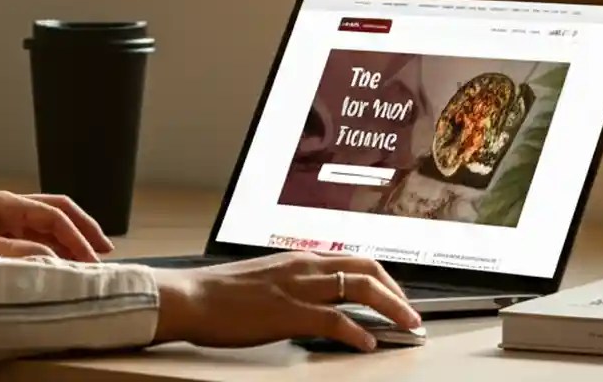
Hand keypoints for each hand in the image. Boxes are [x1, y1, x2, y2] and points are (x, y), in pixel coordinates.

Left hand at [0, 192, 113, 261]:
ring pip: (45, 228)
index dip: (79, 235)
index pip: (55, 215)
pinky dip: (47, 251)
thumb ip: (12, 250)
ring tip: (86, 263)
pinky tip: (54, 266)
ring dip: (67, 243)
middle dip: (83, 231)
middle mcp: (7, 210)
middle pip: (57, 215)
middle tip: (105, 254)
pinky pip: (28, 241)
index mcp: (6, 203)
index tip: (93, 260)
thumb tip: (51, 257)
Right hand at [151, 252, 421, 351]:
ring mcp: (298, 288)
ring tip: (406, 326)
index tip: (396, 296)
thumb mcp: (264, 281)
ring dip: (390, 308)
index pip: (353, 261)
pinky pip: (335, 319)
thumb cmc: (219, 294)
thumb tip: (312, 300)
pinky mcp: (289, 312)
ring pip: (358, 289)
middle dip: (396, 291)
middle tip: (411, 314)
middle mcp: (303, 266)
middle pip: (366, 269)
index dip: (382, 279)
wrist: (191, 297)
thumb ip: (291, 285)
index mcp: (298, 259)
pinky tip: (367, 343)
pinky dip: (357, 332)